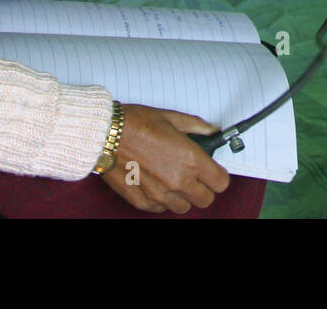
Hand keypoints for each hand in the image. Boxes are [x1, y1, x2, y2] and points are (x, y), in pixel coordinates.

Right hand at [98, 105, 230, 213]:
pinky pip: (160, 209)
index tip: (212, 170)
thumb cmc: (136, 123)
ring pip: (184, 208)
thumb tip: (213, 130)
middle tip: (194, 175)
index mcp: (191, 160)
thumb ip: (197, 126)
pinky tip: (155, 184)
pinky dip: (162, 200)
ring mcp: (160, 194)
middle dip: (203, 188)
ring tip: (172, 179)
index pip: (221, 182)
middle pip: (206, 200)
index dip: (218, 175)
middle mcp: (179, 181)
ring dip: (183, 196)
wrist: (105, 134)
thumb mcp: (171, 118)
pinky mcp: (142, 201)